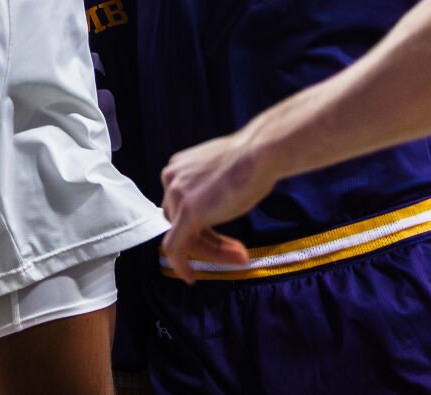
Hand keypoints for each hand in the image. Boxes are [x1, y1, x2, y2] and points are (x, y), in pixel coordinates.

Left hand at [160, 133, 270, 284]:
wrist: (259, 154)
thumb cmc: (249, 160)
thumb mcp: (220, 173)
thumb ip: (208, 188)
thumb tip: (212, 206)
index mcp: (178, 168)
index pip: (181, 206)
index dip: (202, 227)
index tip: (219, 241)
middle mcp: (171, 178)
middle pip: (181, 222)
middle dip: (210, 241)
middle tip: (238, 252)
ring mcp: (177, 195)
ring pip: (185, 237)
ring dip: (212, 252)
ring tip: (240, 257)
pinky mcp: (187, 213)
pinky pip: (176, 247)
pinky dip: (181, 264)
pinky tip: (190, 276)